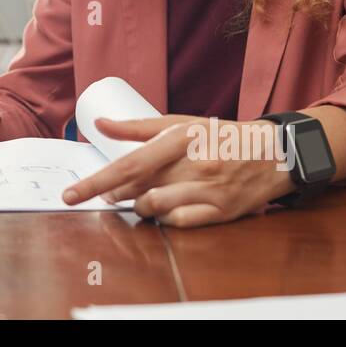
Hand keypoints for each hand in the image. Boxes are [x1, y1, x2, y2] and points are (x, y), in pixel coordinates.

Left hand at [61, 115, 293, 227]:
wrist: (274, 151)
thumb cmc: (221, 137)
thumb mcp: (181, 123)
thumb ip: (138, 127)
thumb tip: (99, 123)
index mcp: (180, 138)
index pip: (129, 163)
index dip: (97, 182)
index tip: (72, 195)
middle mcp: (194, 164)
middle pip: (138, 187)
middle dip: (116, 194)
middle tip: (109, 194)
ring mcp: (208, 189)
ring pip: (155, 207)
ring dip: (140, 206)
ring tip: (140, 199)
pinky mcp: (221, 211)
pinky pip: (179, 223)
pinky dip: (164, 219)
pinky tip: (164, 210)